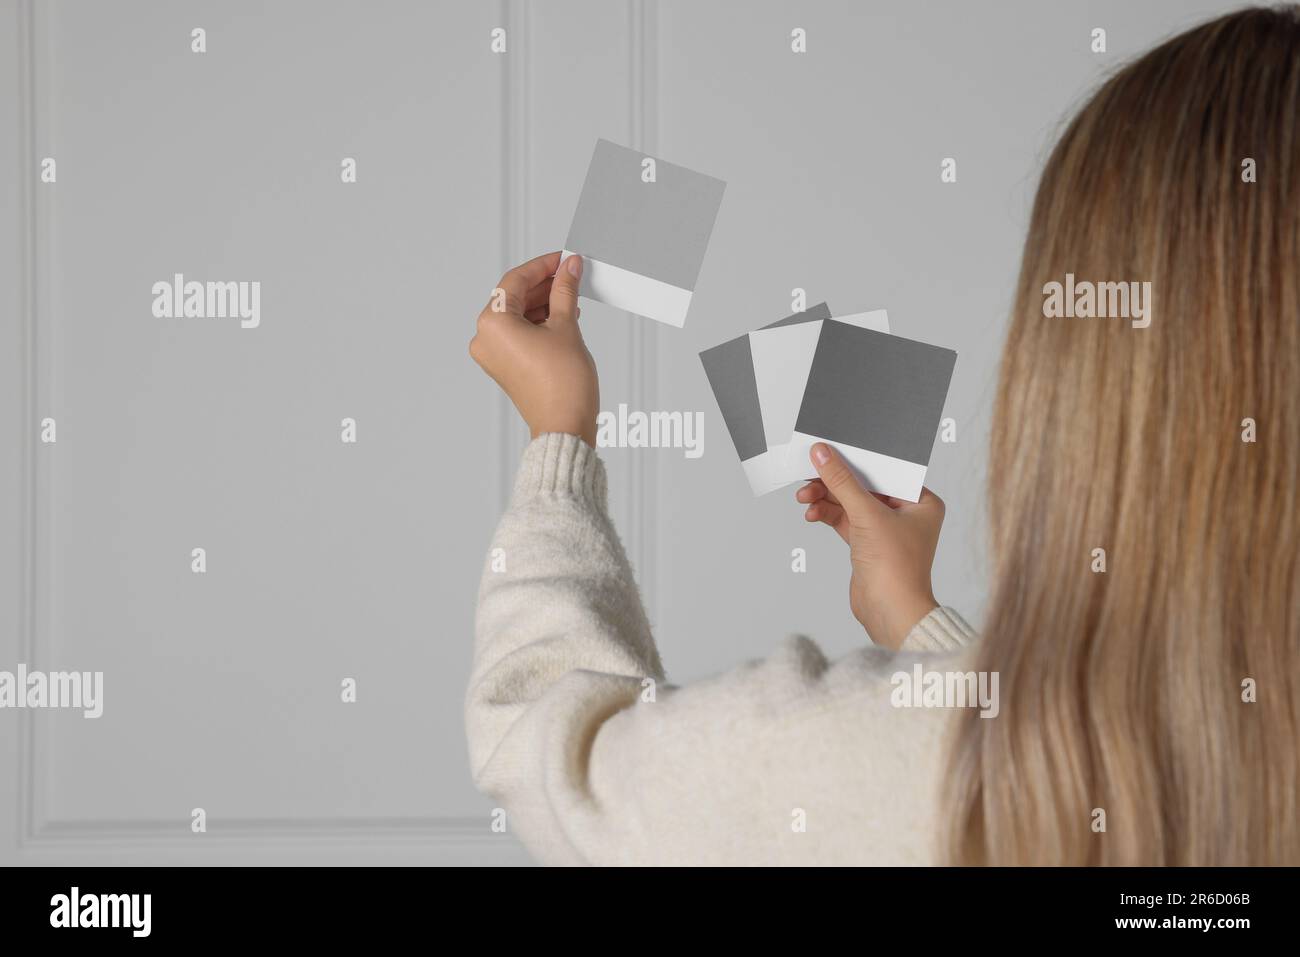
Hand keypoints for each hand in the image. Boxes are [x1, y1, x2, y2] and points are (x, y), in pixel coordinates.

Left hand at [469, 252, 598, 445]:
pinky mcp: (504, 366)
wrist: (565, 425)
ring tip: (571, 295)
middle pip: (514, 297)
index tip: (562, 259)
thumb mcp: (566, 326)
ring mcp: (493, 355)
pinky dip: (538, 323)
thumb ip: (565, 291)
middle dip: (544, 285)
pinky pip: (518, 334)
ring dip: (543, 303)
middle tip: (570, 274)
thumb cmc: (563, 385)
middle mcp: (485, 338)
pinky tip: (562, 315)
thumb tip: (568, 268)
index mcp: (492, 324)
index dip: (543, 265)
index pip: (516, 280)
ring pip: (517, 316)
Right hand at [796, 443, 943, 649]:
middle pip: (863, 486)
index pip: (884, 471)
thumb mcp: (866, 515)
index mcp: (922, 501)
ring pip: (850, 504)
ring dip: (826, 499)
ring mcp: (886, 530)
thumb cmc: (896, 568)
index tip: (830, 451)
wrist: (890, 613)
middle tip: (809, 475)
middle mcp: (907, 514)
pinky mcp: (868, 545)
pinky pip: (845, 521)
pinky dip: (828, 515)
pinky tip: (812, 513)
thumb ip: (842, 482)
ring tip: (804, 497)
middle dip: (834, 483)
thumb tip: (822, 453)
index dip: (856, 460)